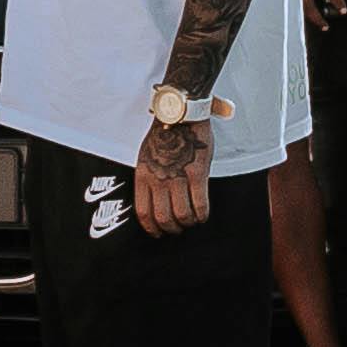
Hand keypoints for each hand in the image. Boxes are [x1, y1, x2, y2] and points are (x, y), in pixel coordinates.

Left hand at [136, 112, 213, 233]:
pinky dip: (202, 214)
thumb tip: (153, 198)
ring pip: (182, 215)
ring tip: (192, 220)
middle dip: (172, 228)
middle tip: (178, 227)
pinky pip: (200, 204)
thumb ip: (150, 178)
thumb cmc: (164, 133)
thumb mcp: (145, 157)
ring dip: (188, 222)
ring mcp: (178, 177)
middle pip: (163, 218)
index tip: (158, 232)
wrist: (180, 114)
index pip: (143, 212)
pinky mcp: (197, 173)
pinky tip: (203, 214)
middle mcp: (159, 179)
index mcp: (143, 176)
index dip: (151, 228)